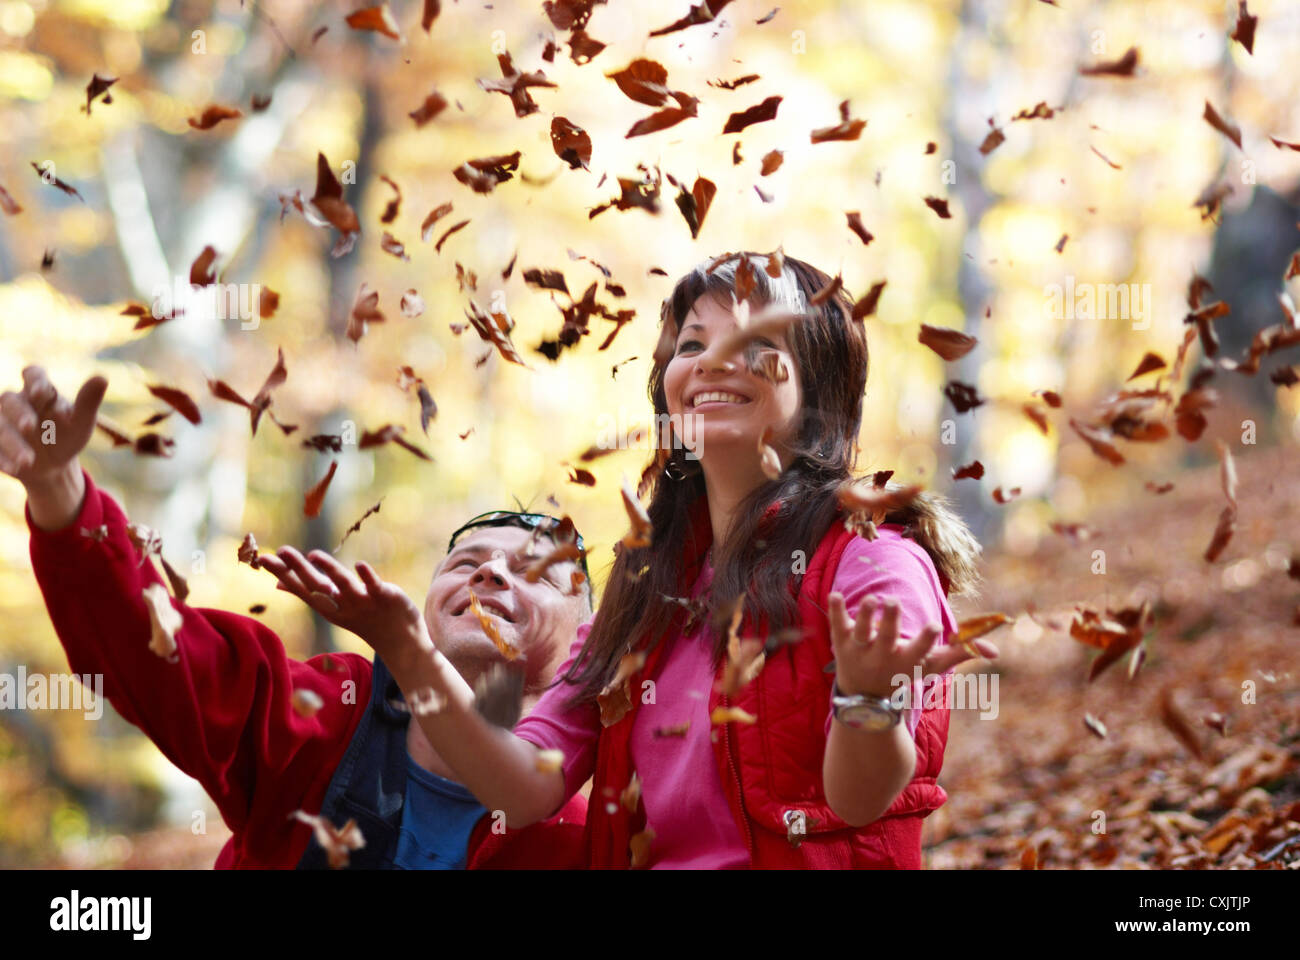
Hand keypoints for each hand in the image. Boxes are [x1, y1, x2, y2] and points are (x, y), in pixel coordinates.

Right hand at [0, 366, 105, 487]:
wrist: (52, 466)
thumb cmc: (67, 436)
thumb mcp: (81, 422)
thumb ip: (88, 401)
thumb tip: (102, 378)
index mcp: (41, 392)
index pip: (33, 374)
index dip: (34, 380)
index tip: (39, 392)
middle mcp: (17, 403)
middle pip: (10, 400)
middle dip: (19, 413)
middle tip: (29, 427)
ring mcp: (2, 422)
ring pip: (0, 425)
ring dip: (13, 443)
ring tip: (28, 461)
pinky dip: (2, 459)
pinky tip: (14, 470)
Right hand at [260, 547, 427, 661]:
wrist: (400, 639)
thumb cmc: (363, 618)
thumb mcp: (332, 608)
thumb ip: (307, 593)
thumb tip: (278, 584)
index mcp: (327, 606)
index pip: (300, 587)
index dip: (282, 573)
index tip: (262, 558)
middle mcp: (341, 605)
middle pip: (316, 586)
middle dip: (298, 568)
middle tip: (281, 550)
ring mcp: (362, 602)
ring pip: (343, 585)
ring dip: (329, 570)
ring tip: (314, 555)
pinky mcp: (383, 597)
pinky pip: (374, 586)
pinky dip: (367, 577)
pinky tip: (360, 565)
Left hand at [827, 593, 997, 699]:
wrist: (864, 699)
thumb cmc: (904, 673)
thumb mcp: (931, 666)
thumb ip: (961, 653)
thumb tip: (996, 652)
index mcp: (906, 660)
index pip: (918, 650)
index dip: (925, 638)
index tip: (935, 626)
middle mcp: (882, 655)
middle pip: (886, 637)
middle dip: (889, 621)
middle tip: (893, 601)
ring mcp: (861, 649)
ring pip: (861, 631)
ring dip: (864, 615)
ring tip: (870, 598)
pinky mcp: (842, 641)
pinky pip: (837, 625)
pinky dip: (836, 610)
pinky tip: (835, 593)